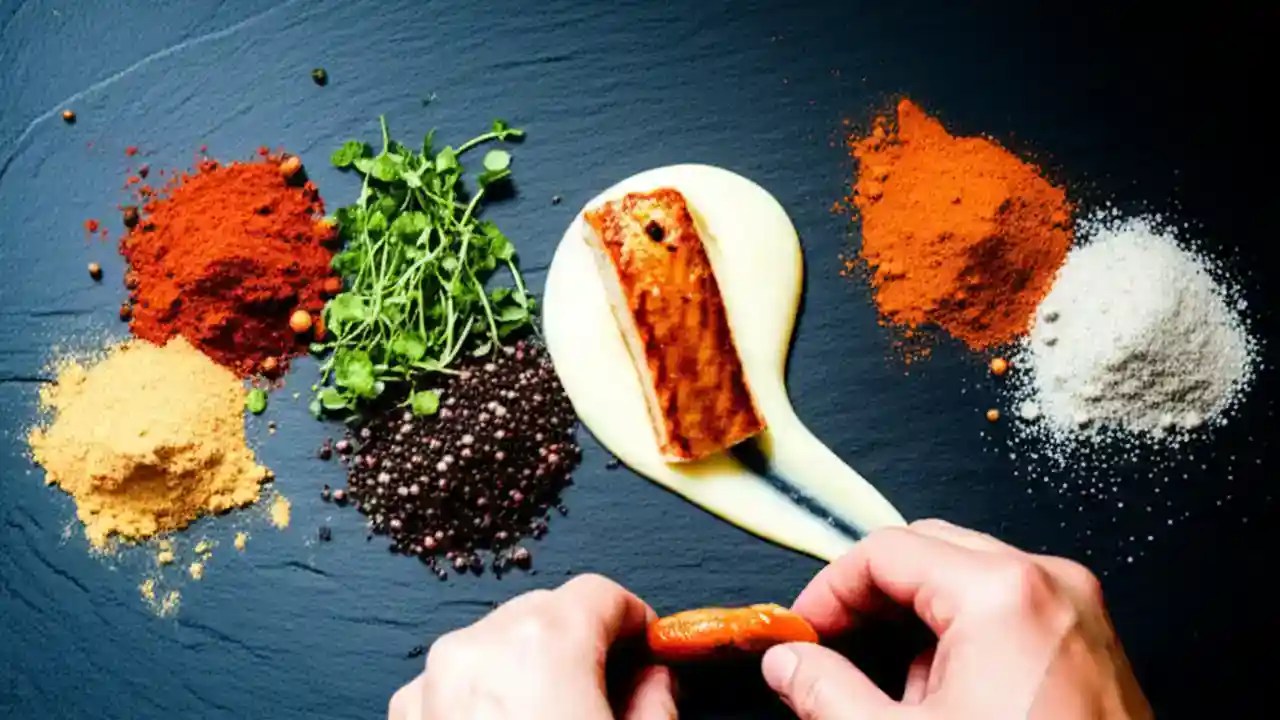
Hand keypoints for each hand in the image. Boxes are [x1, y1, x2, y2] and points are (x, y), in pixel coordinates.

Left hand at [388, 574, 675, 719]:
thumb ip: (656, 699)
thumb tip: (655, 678)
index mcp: (544, 643)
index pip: (601, 593)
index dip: (636, 620)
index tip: (650, 649)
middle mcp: (479, 646)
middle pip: (545, 612)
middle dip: (582, 642)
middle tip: (614, 689)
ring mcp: (432, 681)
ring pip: (497, 642)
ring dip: (531, 666)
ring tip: (556, 713)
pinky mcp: (406, 713)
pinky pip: (456, 680)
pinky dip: (485, 695)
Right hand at [761, 519, 1151, 718]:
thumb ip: (826, 693)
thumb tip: (789, 664)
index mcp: (1000, 593)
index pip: (885, 551)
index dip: (828, 589)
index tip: (801, 631)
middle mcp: (1048, 586)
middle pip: (929, 553)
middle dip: (871, 600)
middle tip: (829, 647)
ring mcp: (1077, 614)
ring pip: (969, 580)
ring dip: (915, 621)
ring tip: (893, 691)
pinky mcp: (1091, 647)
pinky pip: (1010, 613)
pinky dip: (964, 640)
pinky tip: (947, 701)